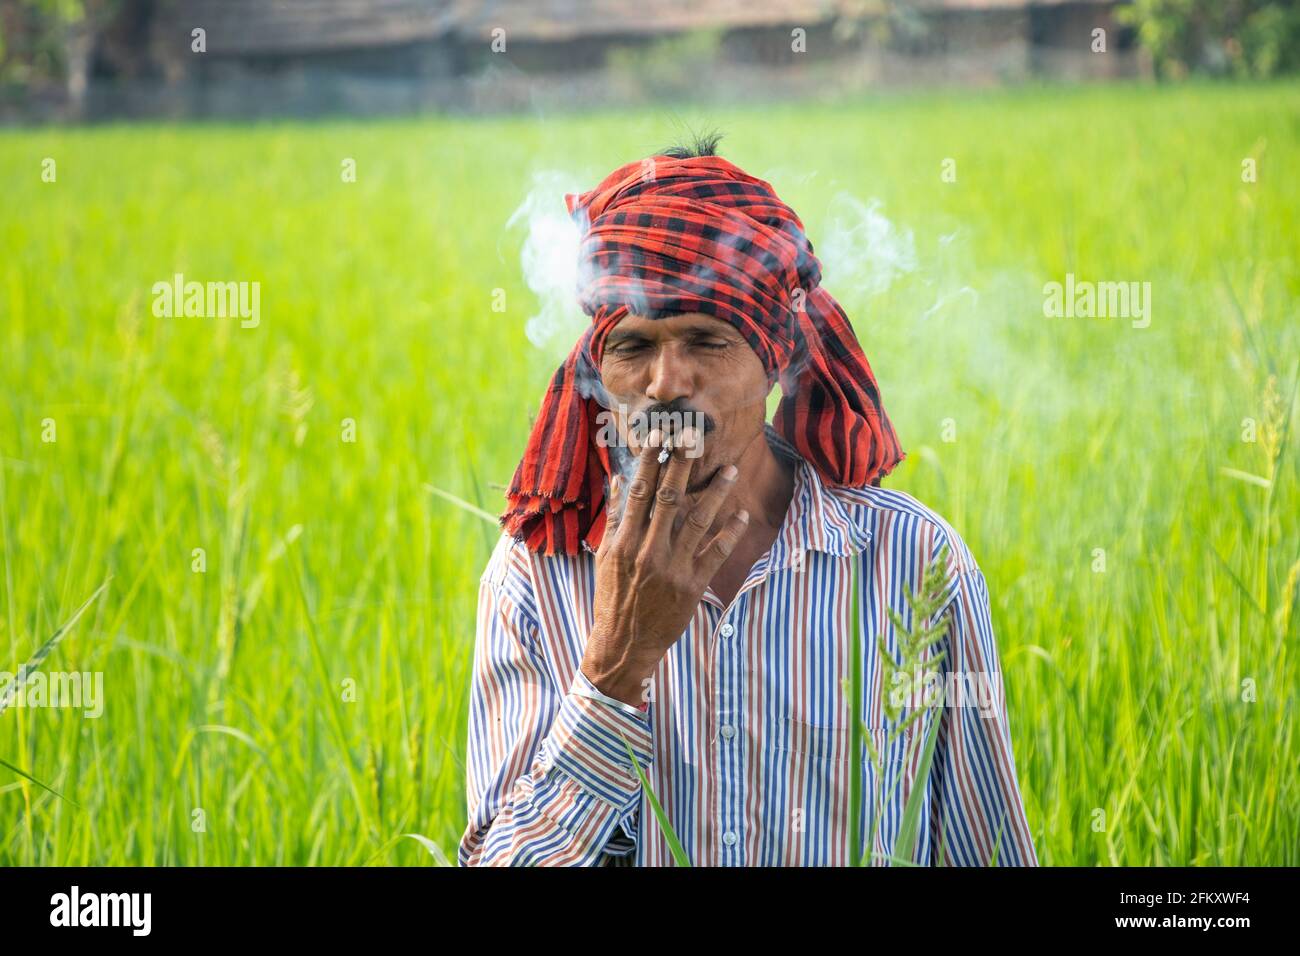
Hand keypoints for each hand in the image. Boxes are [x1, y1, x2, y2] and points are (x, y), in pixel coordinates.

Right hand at [580, 428, 748, 707]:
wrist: (624, 644)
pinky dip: (730, 532)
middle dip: (683, 467)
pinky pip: (716, 553)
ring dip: (717, 493)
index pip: (639, 493)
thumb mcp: (606, 557)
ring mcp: (673, 569)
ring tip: (732, 470)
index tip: (661, 436)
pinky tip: (742, 514)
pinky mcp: (692, 585)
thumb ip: (614, 519)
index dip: (651, 462)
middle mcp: (648, 552)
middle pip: (670, 500)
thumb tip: (617, 481)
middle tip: (697, 438)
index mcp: (624, 542)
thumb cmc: (613, 597)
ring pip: (698, 522)